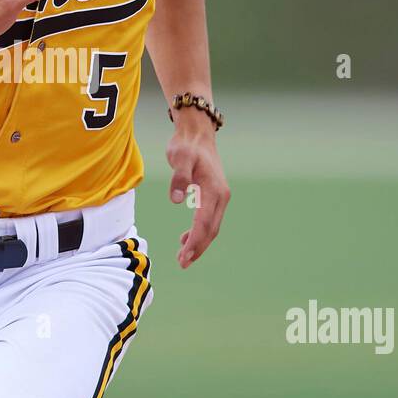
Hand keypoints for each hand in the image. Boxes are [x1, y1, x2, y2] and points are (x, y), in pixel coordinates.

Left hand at [166, 115, 230, 267]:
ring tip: (183, 258)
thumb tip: (176, 200)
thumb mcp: (179, 158)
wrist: (196, 133)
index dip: (194, 241)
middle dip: (197, 248)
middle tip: (182, 263)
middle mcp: (221, 196)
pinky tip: (185, 239)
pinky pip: (209, 219)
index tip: (184, 256)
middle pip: (211, 229)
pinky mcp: (214, 195)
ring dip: (199, 243)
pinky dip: (199, 232)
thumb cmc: (186, 146)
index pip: (204, 223)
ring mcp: (219, 196)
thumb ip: (178, 178)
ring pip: (211, 227)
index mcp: (214, 190)